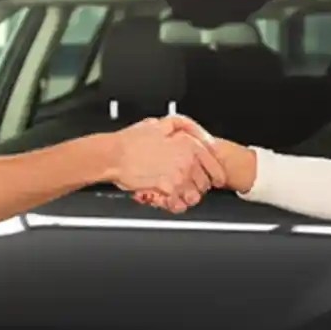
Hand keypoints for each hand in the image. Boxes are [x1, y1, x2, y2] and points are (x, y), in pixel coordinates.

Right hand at [134, 135, 256, 210]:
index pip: (214, 164)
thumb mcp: (159, 124)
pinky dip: (175, 205)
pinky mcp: (166, 191)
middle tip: (188, 185)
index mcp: (187, 144)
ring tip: (179, 194)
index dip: (216, 174)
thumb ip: (180, 126)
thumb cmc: (131, 141)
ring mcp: (177, 177)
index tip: (216, 179)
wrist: (113, 155)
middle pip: (205, 182)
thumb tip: (192, 131)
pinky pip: (179, 204)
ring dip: (188, 197)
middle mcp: (186, 161)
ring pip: (194, 195)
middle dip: (199, 186)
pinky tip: (169, 200)